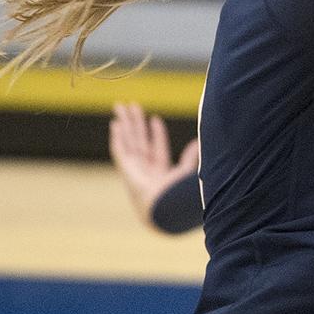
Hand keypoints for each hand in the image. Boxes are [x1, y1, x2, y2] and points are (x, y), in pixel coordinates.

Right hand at [108, 102, 198, 229]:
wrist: (161, 208)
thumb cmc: (175, 195)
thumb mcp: (184, 173)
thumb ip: (189, 158)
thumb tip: (197, 143)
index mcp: (159, 173)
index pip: (157, 148)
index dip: (157, 133)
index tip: (155, 118)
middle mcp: (144, 170)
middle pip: (138, 140)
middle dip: (135, 123)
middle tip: (131, 106)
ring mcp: (133, 169)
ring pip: (128, 140)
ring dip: (125, 124)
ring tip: (120, 106)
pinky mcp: (125, 168)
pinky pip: (120, 149)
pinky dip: (117, 137)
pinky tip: (115, 124)